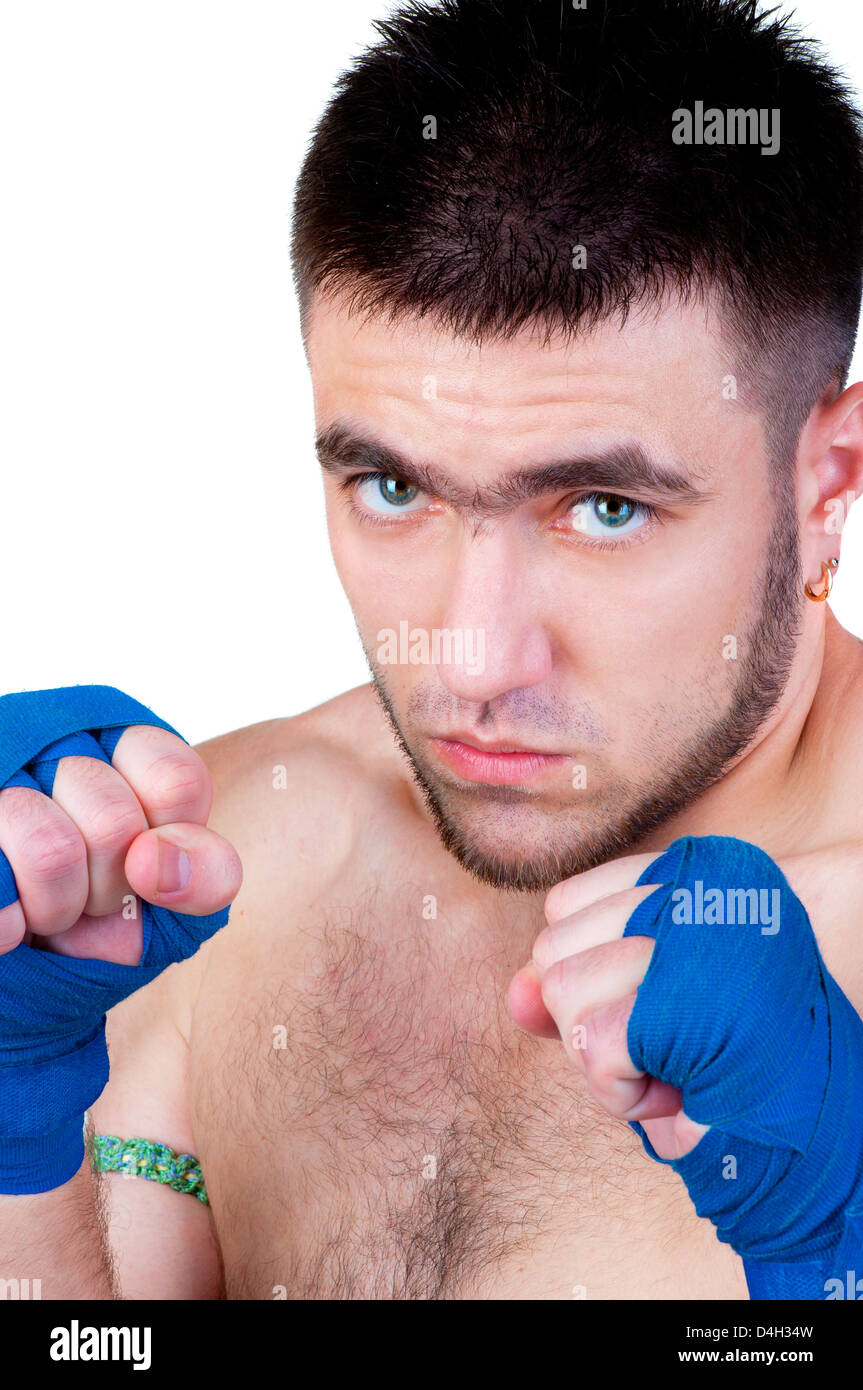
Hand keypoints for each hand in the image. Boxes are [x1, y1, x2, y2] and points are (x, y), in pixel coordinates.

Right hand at [0, 725, 241, 963]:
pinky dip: (12, 927)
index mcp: (123, 743)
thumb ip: (206, 875)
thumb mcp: (174, 898)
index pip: (176, 782)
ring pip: (51, 851)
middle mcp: (54, 740)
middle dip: (110, 887)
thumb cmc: (107, 912)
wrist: (31, 955)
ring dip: (57, 908)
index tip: (146, 858)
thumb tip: (158, 864)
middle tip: (87, 889)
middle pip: (115, 823)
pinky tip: (12, 915)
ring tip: (45, 902)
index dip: (168, 845)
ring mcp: (0, 779)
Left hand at [507, 849, 707, 1159]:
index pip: (566, 906)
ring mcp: (698, 940)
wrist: (821, 1125)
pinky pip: (594, 1047)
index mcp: (691, 877)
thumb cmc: (733, 1064)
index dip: (587, 975)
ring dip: (605, 1060)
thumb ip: (574, 991)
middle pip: (553, 949)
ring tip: (676, 1066)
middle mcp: (697, 893)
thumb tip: (513, 994)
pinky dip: (620, 1090)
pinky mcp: (693, 1000)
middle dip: (589, 1022)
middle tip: (666, 1048)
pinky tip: (676, 1091)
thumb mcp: (641, 1013)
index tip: (647, 1011)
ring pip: (565, 994)